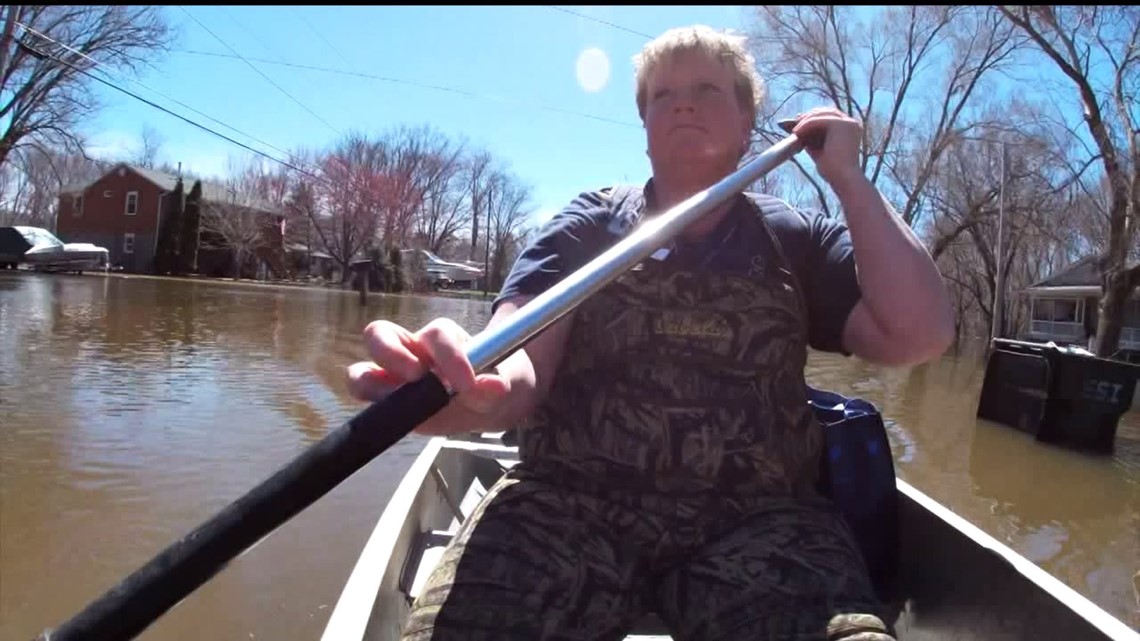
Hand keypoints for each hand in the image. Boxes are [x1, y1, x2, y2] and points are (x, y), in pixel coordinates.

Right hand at [345, 318, 510, 423]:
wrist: (482, 401)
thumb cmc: (486, 384)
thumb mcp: (497, 386)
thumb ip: (492, 387)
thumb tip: (495, 387)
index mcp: (440, 337)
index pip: (437, 335)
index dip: (450, 357)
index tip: (466, 384)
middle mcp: (409, 349)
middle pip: (378, 333)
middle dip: (392, 354)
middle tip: (416, 376)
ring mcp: (392, 376)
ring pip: (361, 371)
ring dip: (371, 385)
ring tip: (397, 403)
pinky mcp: (387, 401)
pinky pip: (366, 402)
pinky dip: (374, 409)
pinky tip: (396, 419)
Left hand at [787, 107, 864, 187]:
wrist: (843, 179)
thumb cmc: (833, 171)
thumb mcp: (820, 151)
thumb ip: (812, 140)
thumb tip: (798, 132)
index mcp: (851, 130)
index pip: (831, 117)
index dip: (815, 118)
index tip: (800, 122)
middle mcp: (852, 124)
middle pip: (827, 112)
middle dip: (809, 116)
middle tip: (794, 123)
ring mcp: (848, 122)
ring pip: (821, 115)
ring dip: (805, 121)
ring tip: (794, 130)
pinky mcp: (840, 124)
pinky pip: (817, 120)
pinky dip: (805, 125)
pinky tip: (796, 132)